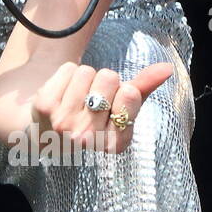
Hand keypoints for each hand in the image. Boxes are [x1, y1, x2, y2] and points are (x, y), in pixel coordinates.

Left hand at [30, 61, 175, 153]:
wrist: (45, 134)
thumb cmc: (90, 120)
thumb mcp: (121, 112)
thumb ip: (144, 89)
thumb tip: (166, 67)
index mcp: (114, 144)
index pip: (131, 95)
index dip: (125, 91)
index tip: (114, 105)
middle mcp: (89, 137)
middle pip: (110, 77)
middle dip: (104, 82)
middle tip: (92, 101)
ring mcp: (64, 122)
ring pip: (88, 71)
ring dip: (85, 78)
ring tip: (76, 98)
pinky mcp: (45, 105)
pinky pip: (69, 68)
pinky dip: (68, 74)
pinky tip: (62, 94)